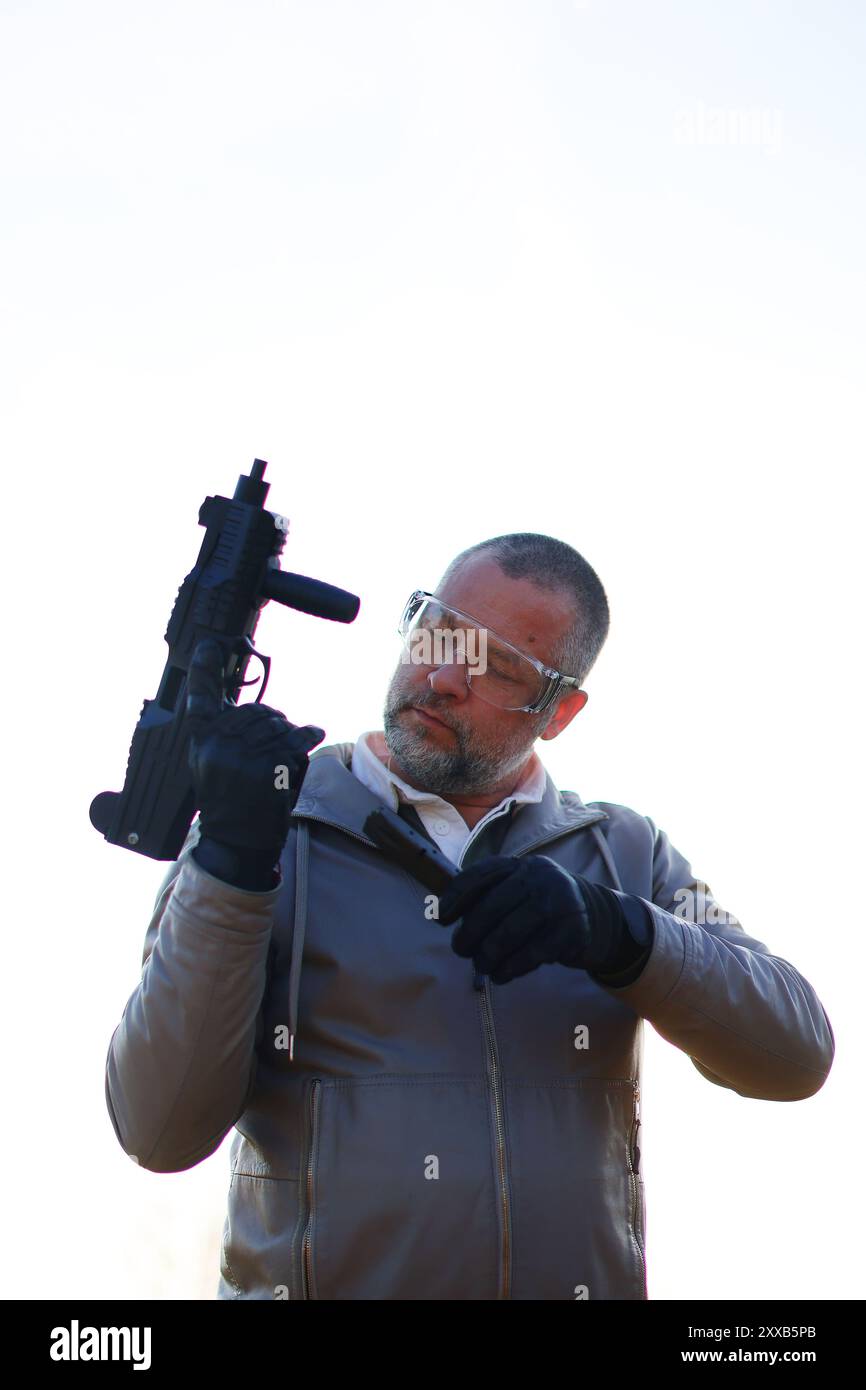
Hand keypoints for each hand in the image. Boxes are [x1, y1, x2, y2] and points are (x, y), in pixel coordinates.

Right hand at [185, 637, 324, 859]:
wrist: (236, 840)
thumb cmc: (227, 800)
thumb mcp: (211, 763)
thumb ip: (223, 734)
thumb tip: (248, 707)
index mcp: (201, 741)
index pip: (200, 698)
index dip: (205, 669)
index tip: (210, 644)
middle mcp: (216, 745)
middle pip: (256, 710)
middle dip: (272, 721)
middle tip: (274, 743)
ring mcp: (242, 756)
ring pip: (278, 723)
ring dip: (289, 734)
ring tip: (283, 754)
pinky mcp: (268, 767)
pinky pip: (296, 738)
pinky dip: (308, 735)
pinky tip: (312, 735)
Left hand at [437, 854, 629, 984]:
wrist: (597, 918)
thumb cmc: (543, 907)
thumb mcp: (520, 892)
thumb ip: (488, 898)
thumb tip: (442, 915)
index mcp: (520, 865)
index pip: (480, 875)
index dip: (456, 897)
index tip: (440, 918)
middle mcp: (539, 877)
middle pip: (491, 908)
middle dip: (470, 934)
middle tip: (461, 950)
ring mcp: (558, 902)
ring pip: (508, 934)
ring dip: (488, 956)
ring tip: (482, 966)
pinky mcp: (571, 931)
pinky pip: (530, 955)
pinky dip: (510, 968)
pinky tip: (501, 975)